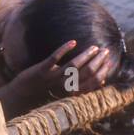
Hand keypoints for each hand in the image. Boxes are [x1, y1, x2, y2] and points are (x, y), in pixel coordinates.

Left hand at [0, 41, 114, 111]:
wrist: (23, 92)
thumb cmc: (48, 88)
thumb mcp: (67, 88)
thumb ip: (83, 85)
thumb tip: (102, 81)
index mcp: (71, 91)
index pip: (92, 82)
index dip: (103, 71)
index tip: (109, 60)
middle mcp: (63, 86)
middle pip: (86, 73)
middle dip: (98, 61)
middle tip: (105, 51)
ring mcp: (52, 78)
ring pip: (73, 66)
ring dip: (85, 55)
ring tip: (94, 47)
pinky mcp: (41, 70)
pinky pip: (54, 59)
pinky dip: (64, 49)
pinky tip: (73, 42)